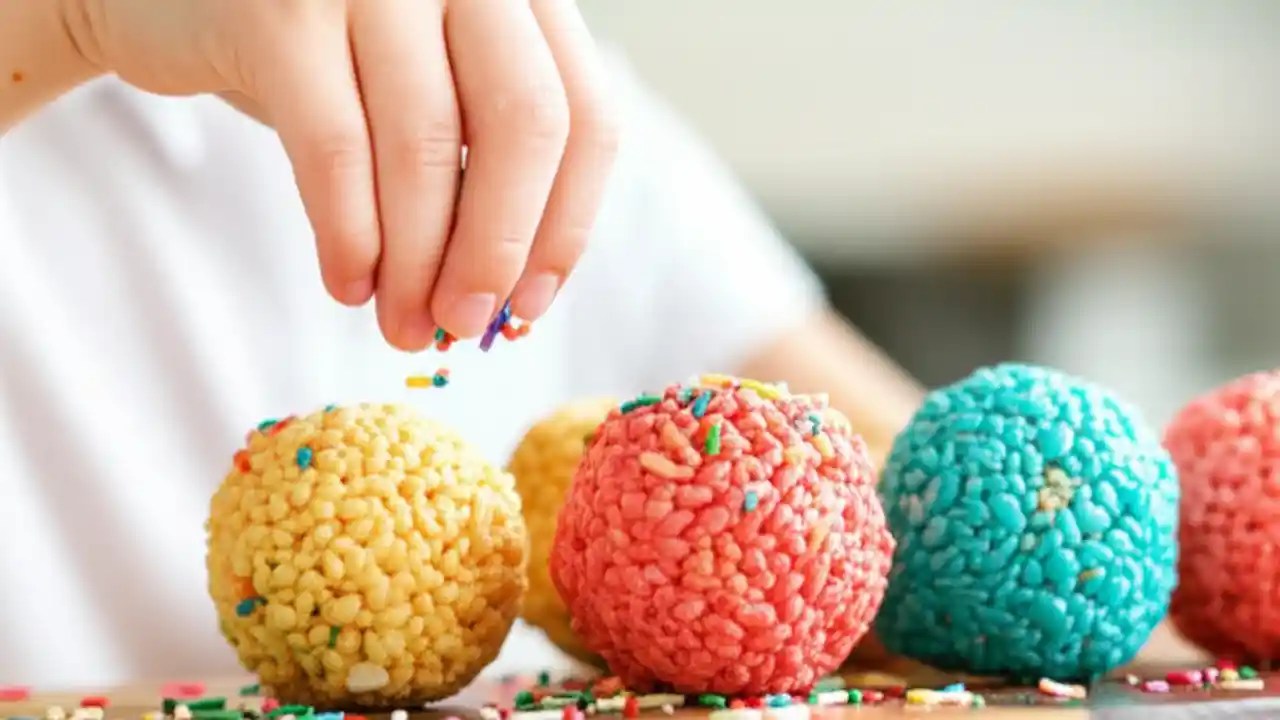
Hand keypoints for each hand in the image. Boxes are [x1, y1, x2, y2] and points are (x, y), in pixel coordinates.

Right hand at [63, 0, 618, 348]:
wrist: (176, 1)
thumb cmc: (327, 60)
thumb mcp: (424, 94)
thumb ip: (476, 170)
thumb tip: (508, 304)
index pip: (584, 113)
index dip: (566, 222)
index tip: (530, 303)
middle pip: (524, 122)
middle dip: (496, 246)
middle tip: (464, 323)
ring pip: (426, 145)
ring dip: (417, 262)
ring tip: (401, 324)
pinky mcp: (281, 10)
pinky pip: (334, 148)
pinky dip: (349, 235)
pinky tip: (349, 283)